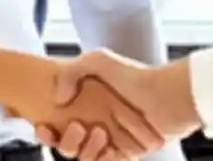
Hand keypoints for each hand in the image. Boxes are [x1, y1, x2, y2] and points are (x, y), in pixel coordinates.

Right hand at [36, 51, 200, 159]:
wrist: (169, 96)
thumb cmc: (136, 76)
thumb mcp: (99, 61)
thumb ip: (71, 73)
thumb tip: (56, 100)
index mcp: (86, 105)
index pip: (56, 124)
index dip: (45, 131)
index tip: (42, 126)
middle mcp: (96, 123)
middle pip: (67, 145)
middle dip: (66, 141)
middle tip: (78, 127)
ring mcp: (111, 140)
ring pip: (85, 157)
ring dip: (86, 150)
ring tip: (99, 133)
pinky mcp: (126, 153)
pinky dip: (103, 159)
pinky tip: (107, 148)